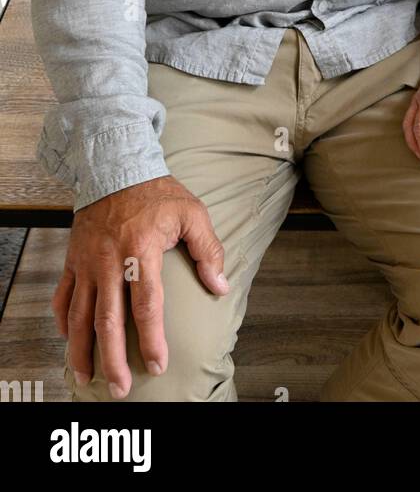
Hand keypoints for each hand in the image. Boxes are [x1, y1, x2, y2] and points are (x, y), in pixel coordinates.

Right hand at [52, 176, 227, 398]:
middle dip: (113, 358)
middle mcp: (110, 260)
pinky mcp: (73, 260)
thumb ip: (208, 250)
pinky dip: (63, 321)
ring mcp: (87, 262)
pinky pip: (63, 295)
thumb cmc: (157, 192)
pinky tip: (69, 340)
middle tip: (120, 388)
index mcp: (141, 250)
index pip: (146, 305)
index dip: (151, 339)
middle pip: (108, 320)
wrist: (115, 168)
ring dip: (82, 350)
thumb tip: (220, 286)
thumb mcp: (192, 212)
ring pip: (80, 315)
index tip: (157, 364)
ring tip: (86, 376)